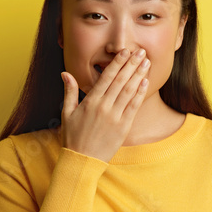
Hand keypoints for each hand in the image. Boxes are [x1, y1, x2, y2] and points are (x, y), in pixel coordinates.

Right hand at [60, 48, 150, 162]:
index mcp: (91, 101)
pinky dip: (140, 93)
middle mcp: (104, 107)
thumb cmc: (73, 136)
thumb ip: (69, 91)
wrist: (82, 160)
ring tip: (146, 62)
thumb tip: (64, 72)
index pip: (107, 77)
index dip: (117, 63)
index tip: (125, 51)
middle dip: (132, 64)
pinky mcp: (123, 127)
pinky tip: (146, 82)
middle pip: (121, 81)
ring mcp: (115, 117)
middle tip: (141, 51)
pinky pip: (134, 107)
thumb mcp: (67, 112)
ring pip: (129, 91)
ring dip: (139, 75)